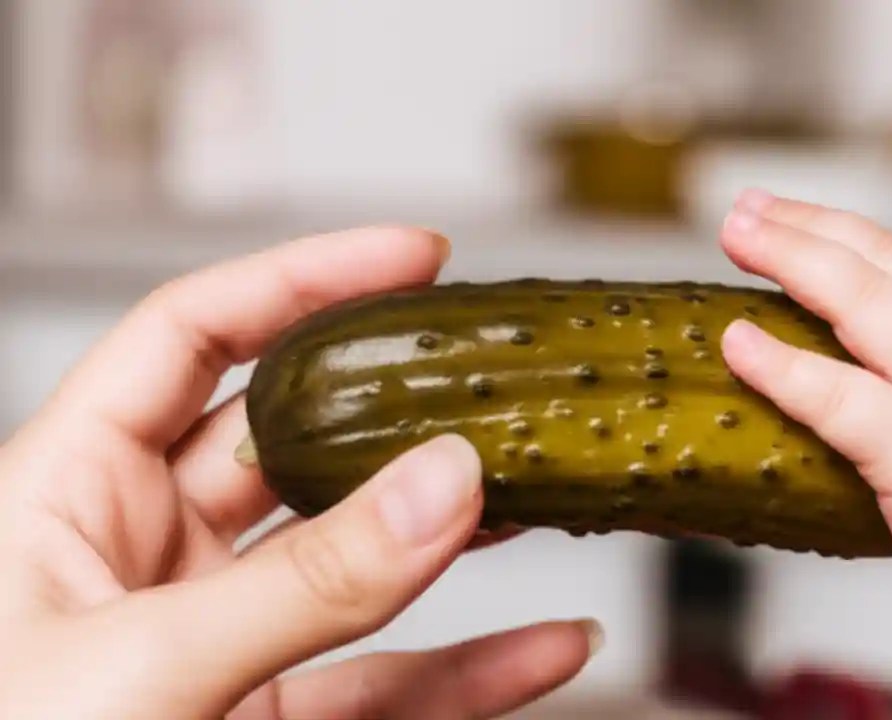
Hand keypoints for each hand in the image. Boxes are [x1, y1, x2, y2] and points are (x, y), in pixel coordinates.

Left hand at [0, 227, 598, 718]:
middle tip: (500, 383)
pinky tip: (547, 651)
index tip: (413, 258)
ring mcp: (217, 644)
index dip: (305, 279)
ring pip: (360, 565)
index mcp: (64, 494)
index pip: (194, 336)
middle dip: (404, 412)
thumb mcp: (135, 674)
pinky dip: (475, 671)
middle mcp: (144, 556)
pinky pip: (390, 685)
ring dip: (457, 538)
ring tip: (546, 500)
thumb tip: (444, 482)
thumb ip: (303, 584)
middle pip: (300, 441)